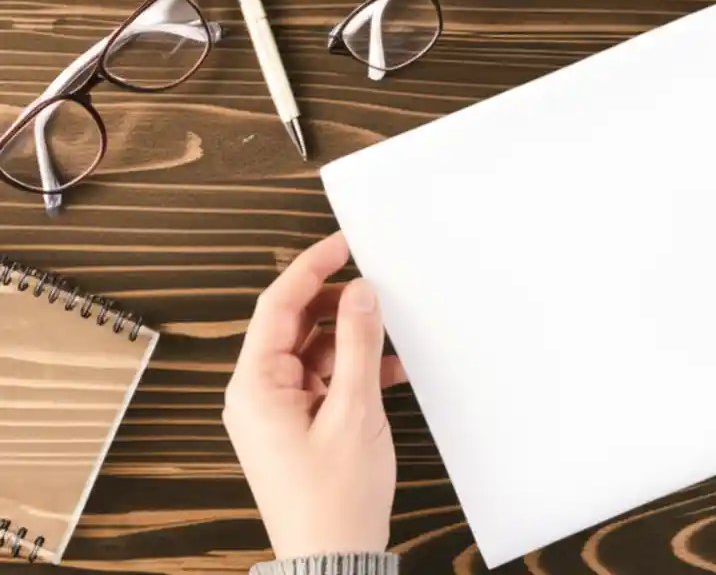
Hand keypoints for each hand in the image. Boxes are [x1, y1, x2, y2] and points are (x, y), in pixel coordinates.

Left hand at [223, 233, 406, 558]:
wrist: (332, 557)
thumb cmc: (332, 500)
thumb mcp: (355, 412)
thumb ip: (359, 346)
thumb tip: (361, 293)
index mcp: (255, 386)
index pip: (278, 305)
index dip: (311, 267)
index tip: (342, 243)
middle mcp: (257, 394)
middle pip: (293, 324)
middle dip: (335, 302)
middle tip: (374, 283)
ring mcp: (276, 411)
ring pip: (312, 350)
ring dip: (350, 339)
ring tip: (388, 332)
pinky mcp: (297, 425)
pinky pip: (323, 379)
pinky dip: (353, 369)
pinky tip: (388, 370)